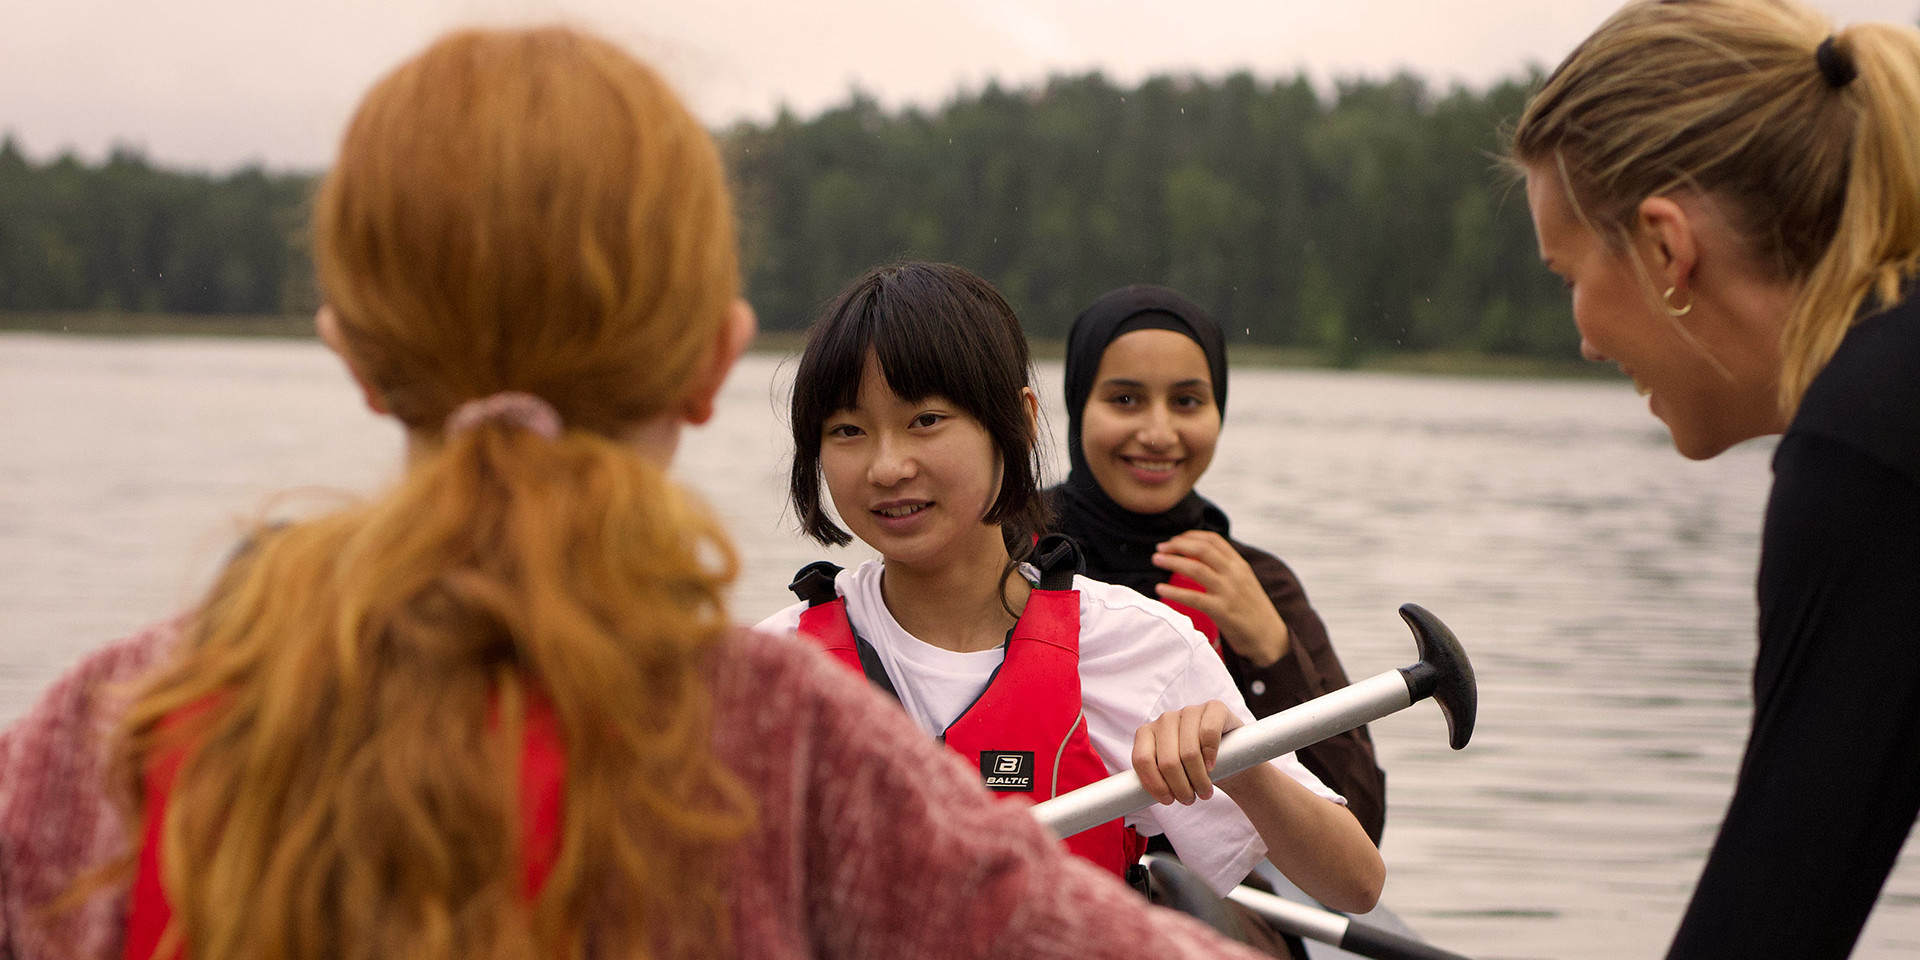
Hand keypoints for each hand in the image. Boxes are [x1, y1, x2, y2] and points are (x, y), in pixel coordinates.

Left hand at [1131, 700, 1243, 804]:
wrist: (1230, 756)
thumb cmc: (1194, 768)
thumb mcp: (1169, 774)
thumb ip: (1153, 779)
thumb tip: (1133, 798)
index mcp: (1147, 733)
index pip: (1142, 759)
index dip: (1154, 784)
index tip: (1168, 800)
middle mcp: (1165, 719)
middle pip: (1167, 761)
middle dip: (1180, 787)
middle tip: (1190, 799)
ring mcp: (1189, 711)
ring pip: (1189, 752)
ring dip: (1199, 780)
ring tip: (1204, 791)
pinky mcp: (1214, 708)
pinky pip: (1208, 734)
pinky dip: (1211, 756)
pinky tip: (1212, 767)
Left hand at [1151, 530, 1289, 665]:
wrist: (1269, 638)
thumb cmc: (1252, 611)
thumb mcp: (1244, 583)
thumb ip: (1226, 569)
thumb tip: (1200, 559)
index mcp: (1240, 565)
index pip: (1214, 540)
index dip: (1191, 536)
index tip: (1175, 539)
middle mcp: (1235, 574)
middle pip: (1202, 550)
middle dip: (1178, 545)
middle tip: (1160, 548)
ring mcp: (1229, 592)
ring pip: (1196, 569)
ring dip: (1173, 562)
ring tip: (1156, 560)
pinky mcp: (1222, 611)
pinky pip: (1193, 598)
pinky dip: (1174, 592)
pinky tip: (1160, 589)